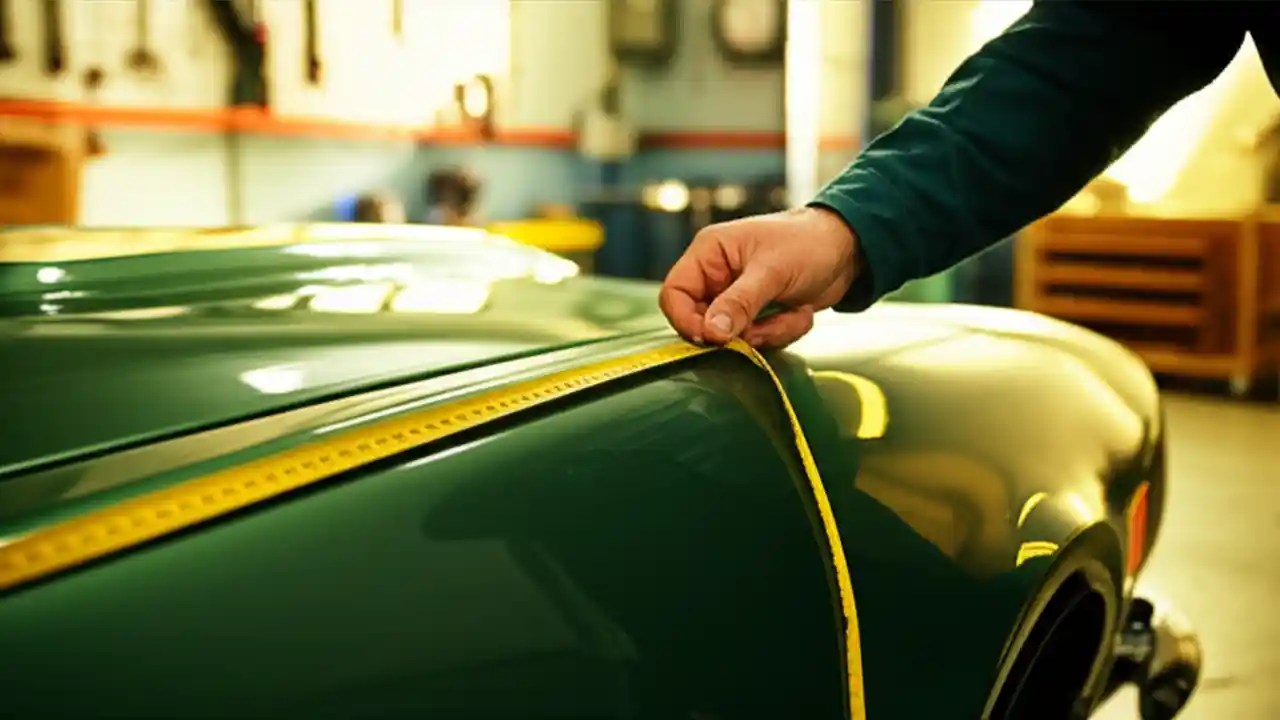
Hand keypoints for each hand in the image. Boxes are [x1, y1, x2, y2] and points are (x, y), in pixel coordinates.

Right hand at [659, 206, 859, 348]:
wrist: (850, 249)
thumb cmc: (808, 244)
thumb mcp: (772, 272)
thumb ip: (740, 303)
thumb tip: (710, 333)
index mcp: (709, 253)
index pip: (674, 293)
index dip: (685, 319)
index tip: (711, 338)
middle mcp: (717, 276)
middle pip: (701, 321)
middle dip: (737, 331)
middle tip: (762, 329)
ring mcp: (737, 297)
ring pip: (733, 336)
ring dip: (768, 332)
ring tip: (793, 311)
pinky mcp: (758, 314)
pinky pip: (758, 339)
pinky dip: (783, 331)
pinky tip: (801, 311)